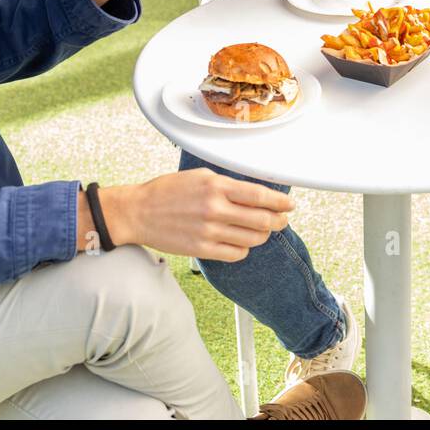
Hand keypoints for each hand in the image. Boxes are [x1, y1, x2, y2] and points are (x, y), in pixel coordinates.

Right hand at [86, 169, 294, 261]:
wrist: (138, 212)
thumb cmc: (168, 191)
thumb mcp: (200, 176)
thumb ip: (228, 185)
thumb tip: (256, 193)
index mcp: (216, 186)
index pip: (259, 196)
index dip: (280, 202)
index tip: (290, 205)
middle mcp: (214, 208)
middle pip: (261, 220)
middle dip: (278, 221)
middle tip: (282, 220)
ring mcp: (208, 231)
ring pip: (252, 239)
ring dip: (263, 236)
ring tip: (262, 231)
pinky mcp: (201, 249)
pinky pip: (235, 254)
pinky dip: (244, 249)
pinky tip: (242, 243)